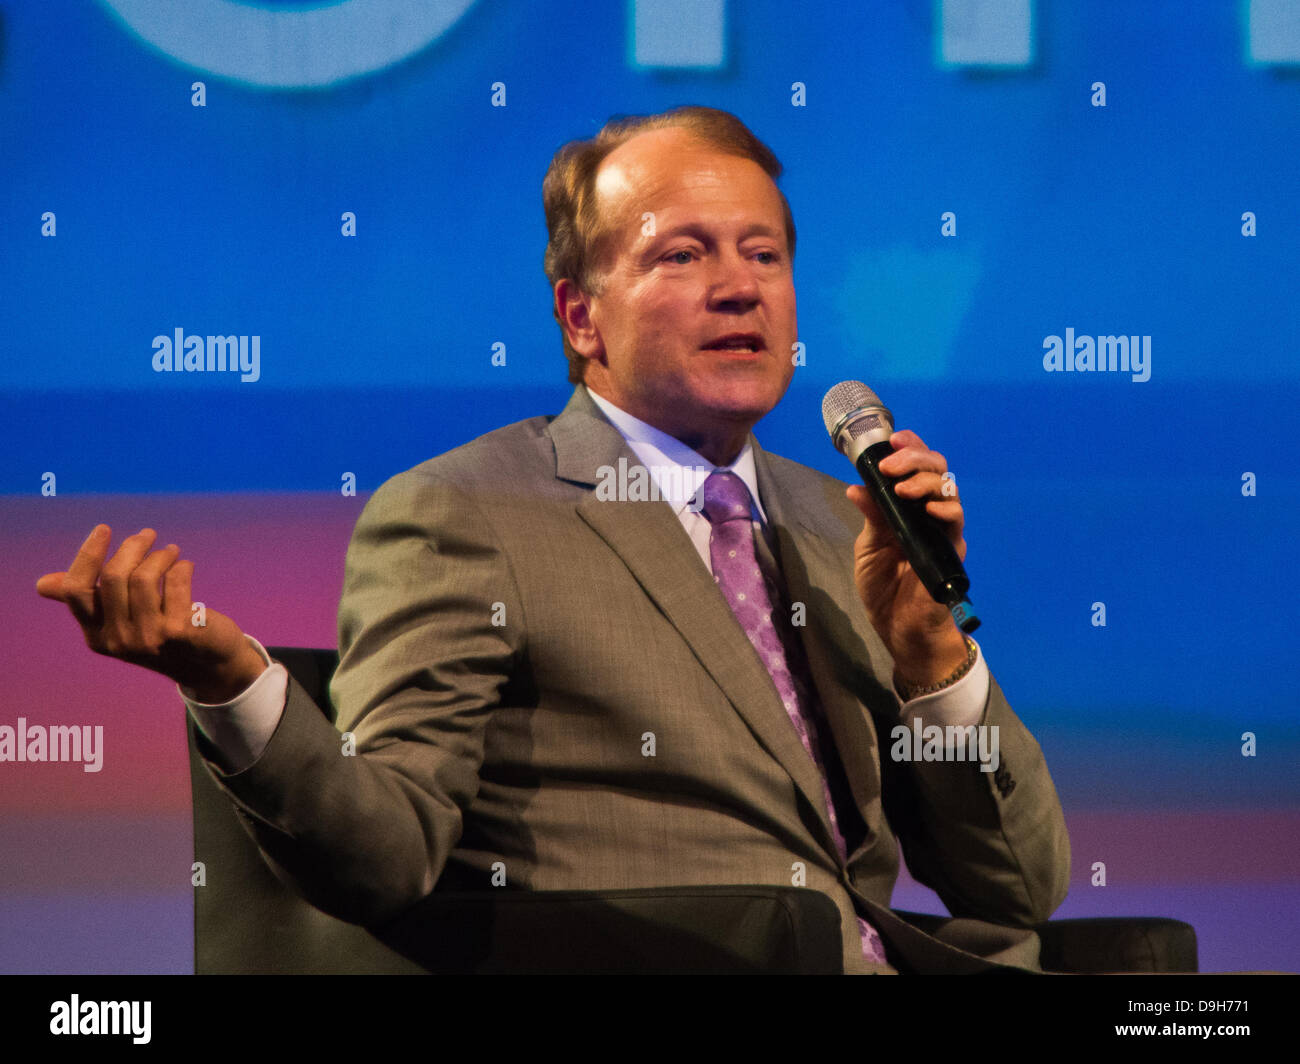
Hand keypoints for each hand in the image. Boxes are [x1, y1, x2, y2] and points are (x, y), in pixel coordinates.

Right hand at [36, 524, 265, 701]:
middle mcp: (118, 641)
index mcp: (96, 635)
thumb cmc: (160, 632)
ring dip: (161, 555)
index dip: (88, 555)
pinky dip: (182, 568)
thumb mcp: (121, 621)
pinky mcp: (179, 632)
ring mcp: (149, 639)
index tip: (104, 529)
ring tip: (172, 551)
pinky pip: (176, 583)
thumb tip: (43, 585)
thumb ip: (89, 600)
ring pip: (145, 577)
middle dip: (133, 547)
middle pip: (114, 576)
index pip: (77, 590)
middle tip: (148, 535)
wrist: (208, 664)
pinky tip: (186, 567)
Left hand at [846, 430, 968, 687]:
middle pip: (935, 469)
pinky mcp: (952, 547)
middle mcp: (927, 511)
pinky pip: (955, 520)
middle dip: (915, 458)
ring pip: (947, 488)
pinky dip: (945, 508)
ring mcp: (941, 528)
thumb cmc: (883, 587)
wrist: (898, 626)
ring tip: (902, 487)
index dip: (908, 448)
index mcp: (905, 506)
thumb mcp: (868, 546)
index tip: (891, 440)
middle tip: (891, 466)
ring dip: (925, 481)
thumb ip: (870, 516)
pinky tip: (928, 508)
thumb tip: (857, 486)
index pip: (914, 466)